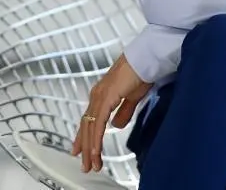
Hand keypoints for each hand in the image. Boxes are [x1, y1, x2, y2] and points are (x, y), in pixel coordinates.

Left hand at [71, 54, 152, 172]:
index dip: (85, 137)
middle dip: (85, 147)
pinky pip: (98, 123)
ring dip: (90, 148)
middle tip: (86, 165)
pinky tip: (95, 151)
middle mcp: (97, 95)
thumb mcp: (132, 97)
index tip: (80, 151)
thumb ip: (124, 111)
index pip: (89, 119)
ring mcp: (100, 96)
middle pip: (87, 126)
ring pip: (90, 127)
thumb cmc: (141, 73)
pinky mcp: (106, 98)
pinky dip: (96, 138)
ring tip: (91, 164)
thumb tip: (116, 125)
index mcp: (102, 94)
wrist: (145, 59)